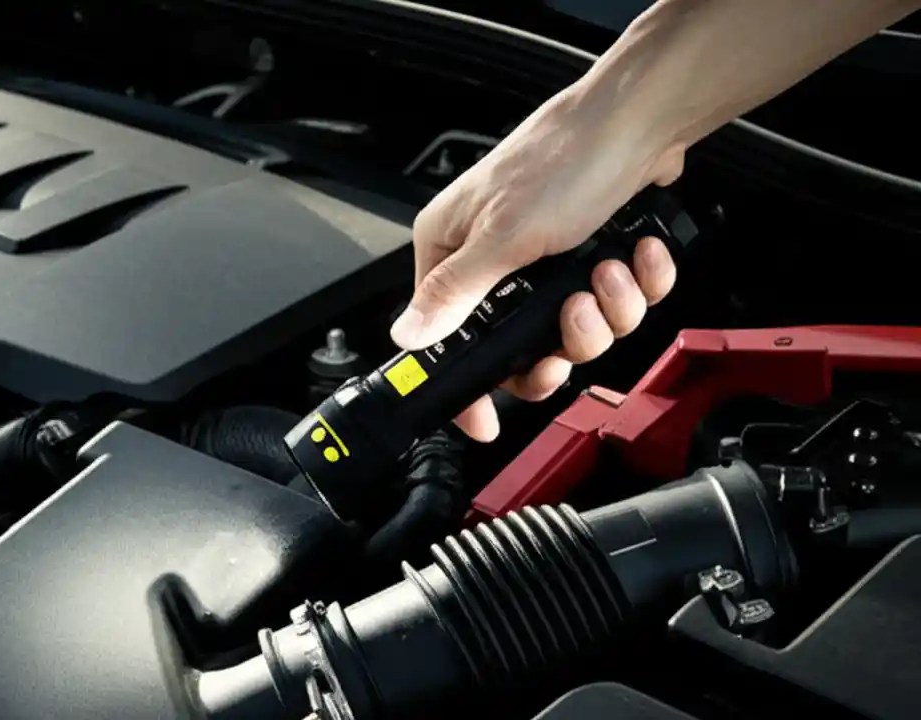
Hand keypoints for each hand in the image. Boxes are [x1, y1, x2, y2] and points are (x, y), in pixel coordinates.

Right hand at [390, 88, 683, 441]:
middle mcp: (493, 256)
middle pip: (520, 345)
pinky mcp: (589, 255)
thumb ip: (454, 294)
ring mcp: (545, 259)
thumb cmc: (565, 160)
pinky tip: (634, 255)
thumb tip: (406, 336)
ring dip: (605, 310)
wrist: (641, 121)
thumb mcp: (502, 237)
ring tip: (607, 271)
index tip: (486, 421)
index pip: (445, 336)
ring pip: (575, 329)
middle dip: (563, 341)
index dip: (469, 385)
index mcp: (452, 249)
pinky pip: (614, 303)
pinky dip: (634, 285)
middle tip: (574, 321)